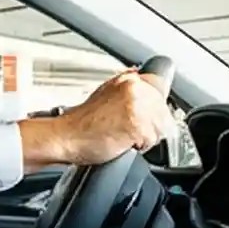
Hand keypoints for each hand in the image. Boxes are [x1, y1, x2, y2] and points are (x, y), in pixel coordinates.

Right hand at [18, 69, 173, 170]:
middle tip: (125, 129)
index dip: (152, 111)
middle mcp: (134, 88)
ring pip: (160, 128)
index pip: (160, 94)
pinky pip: (151, 141)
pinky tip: (121, 143)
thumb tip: (148, 89)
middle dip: (149, 125)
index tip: (141, 117)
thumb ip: (128, 92)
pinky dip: (139, 147)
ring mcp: (136, 106)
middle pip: (164, 113)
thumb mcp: (106, 95)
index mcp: (128, 79)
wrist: (64, 137)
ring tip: (122, 136)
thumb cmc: (80, 124)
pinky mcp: (136, 125)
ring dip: (145, 137)